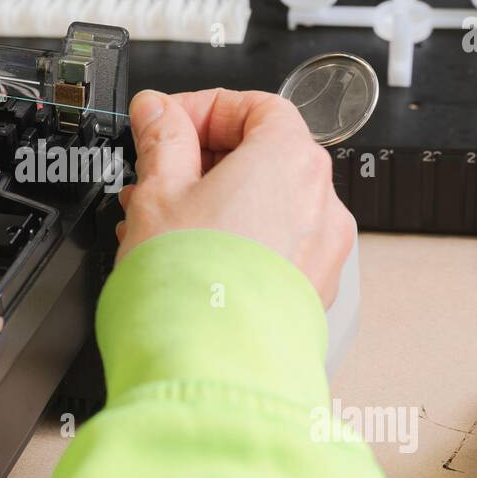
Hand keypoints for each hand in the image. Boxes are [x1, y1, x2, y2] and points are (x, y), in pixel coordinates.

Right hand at [117, 88, 354, 306]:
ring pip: (266, 203)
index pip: (256, 105)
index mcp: (290, 159)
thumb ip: (160, 138)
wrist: (211, 371)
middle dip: (202, 159)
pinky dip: (236, 238)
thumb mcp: (158, 191)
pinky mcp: (311, 290)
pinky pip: (274, 245)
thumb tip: (157, 112)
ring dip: (214, 201)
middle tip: (154, 175)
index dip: (204, 108)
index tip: (165, 123)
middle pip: (264, 154)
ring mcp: (322, 250)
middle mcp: (320, 202)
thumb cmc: (192, 285)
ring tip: (160, 223)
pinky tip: (188, 257)